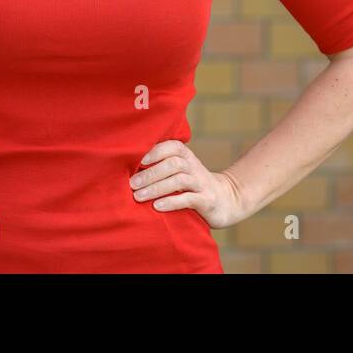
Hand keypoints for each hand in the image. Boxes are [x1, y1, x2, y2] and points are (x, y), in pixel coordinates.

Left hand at [129, 140, 245, 229]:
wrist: (226, 199)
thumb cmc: (192, 184)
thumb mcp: (179, 170)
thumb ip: (160, 165)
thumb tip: (126, 165)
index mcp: (185, 155)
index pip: (171, 146)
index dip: (154, 151)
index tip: (137, 161)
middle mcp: (194, 166)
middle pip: (173, 164)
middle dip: (150, 173)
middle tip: (131, 184)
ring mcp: (201, 183)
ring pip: (179, 180)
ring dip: (157, 188)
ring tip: (139, 196)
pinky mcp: (207, 200)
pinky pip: (189, 199)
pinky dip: (171, 202)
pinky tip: (157, 207)